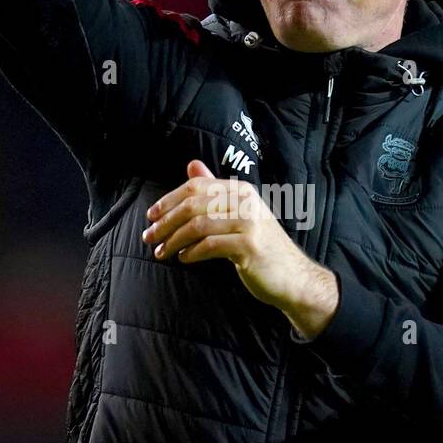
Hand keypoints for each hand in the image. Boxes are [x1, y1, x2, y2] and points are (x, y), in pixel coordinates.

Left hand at [143, 160, 339, 337]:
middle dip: (166, 222)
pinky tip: (183, 259)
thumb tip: (191, 165)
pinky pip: (210, 246)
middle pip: (193, 206)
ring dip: (173, 240)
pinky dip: (192, 253)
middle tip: (149, 237)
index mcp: (241, 190)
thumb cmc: (261, 247)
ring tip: (161, 252)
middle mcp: (246, 201)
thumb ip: (215, 190)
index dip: (169, 200)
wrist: (294, 277)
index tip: (151, 216)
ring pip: (198, 226)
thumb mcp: (239, 214)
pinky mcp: (249, 246)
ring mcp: (249, 223)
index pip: (196, 187)